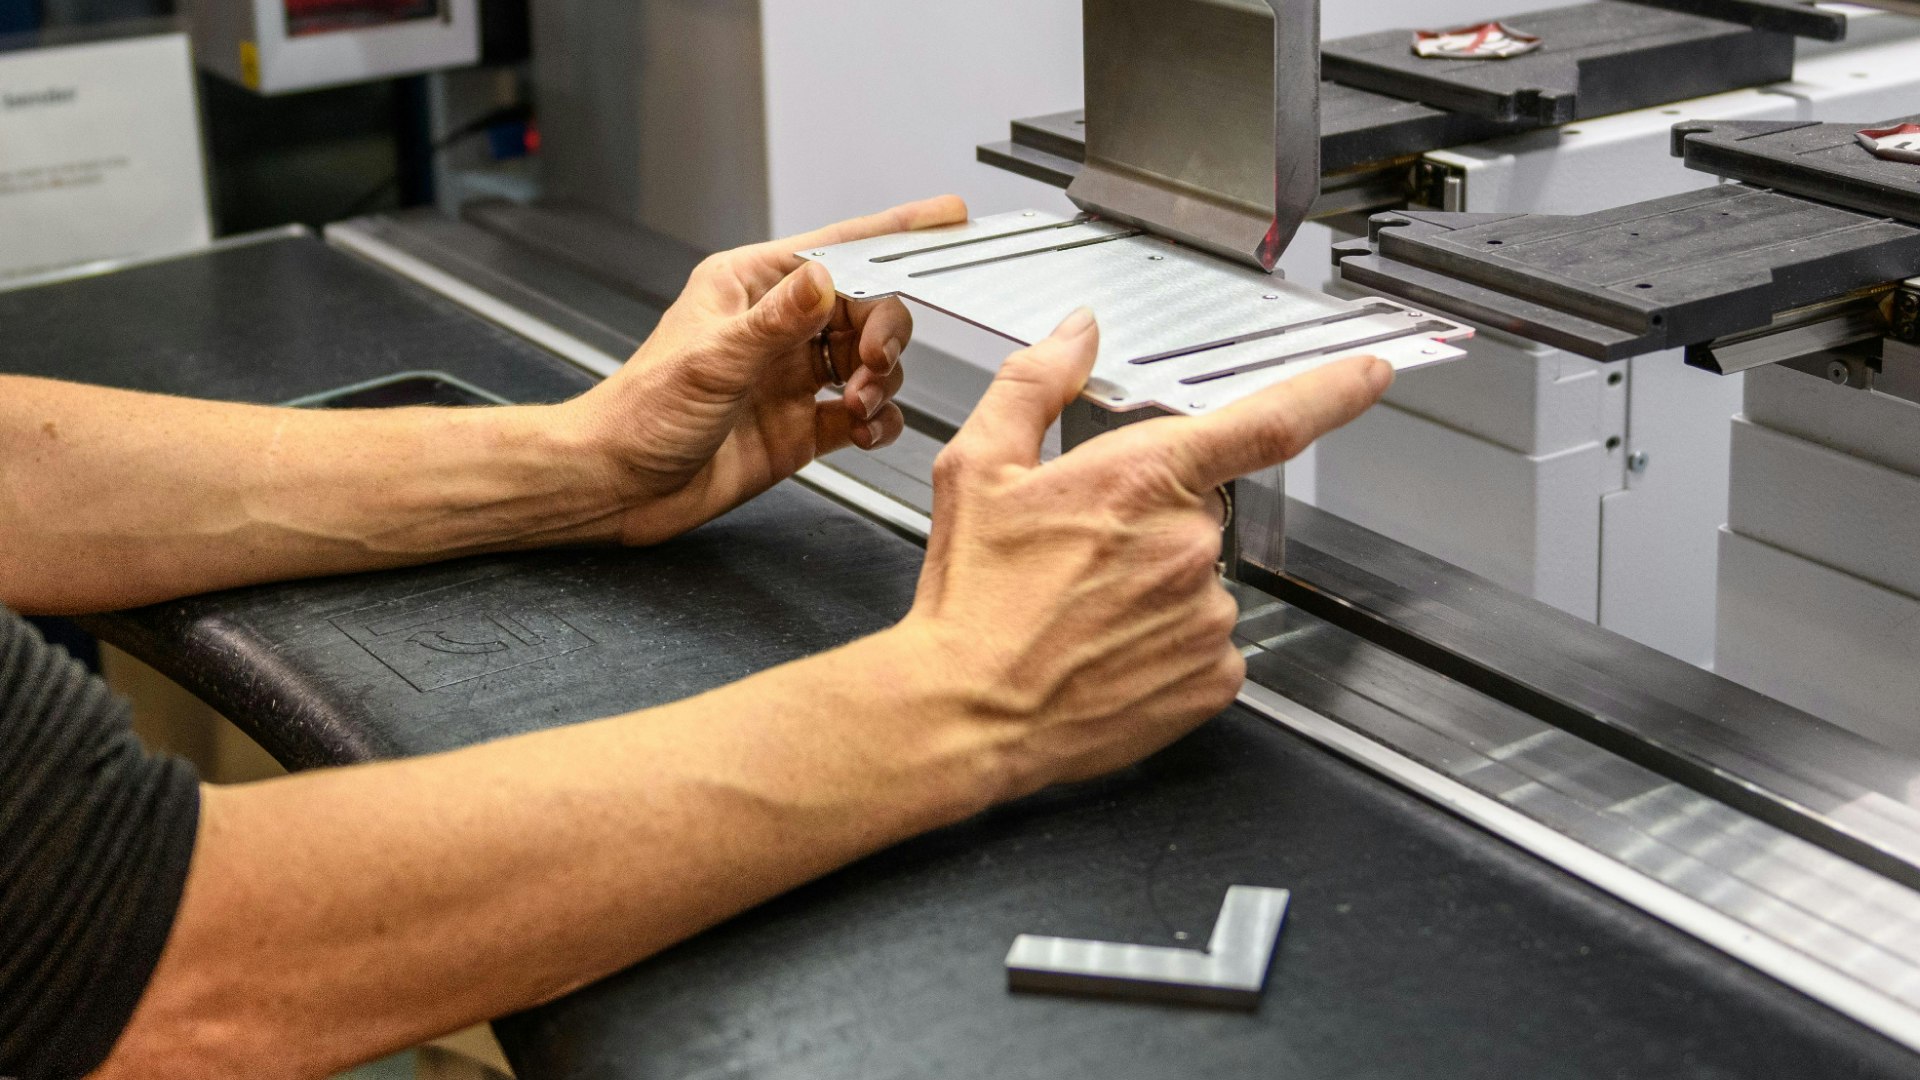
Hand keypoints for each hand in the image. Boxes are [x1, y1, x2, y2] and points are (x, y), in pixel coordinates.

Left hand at [565, 196, 968, 544]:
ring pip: (872, 362)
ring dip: (881, 384)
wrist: (619, 486)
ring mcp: (792, 376)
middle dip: (885, 334)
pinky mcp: (802, 425)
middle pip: (868, 309)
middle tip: (876, 365)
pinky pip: (863, 414)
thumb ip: (777, 322)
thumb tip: (825, 280)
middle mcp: (778, 327)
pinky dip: (877, 422)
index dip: (895, 233)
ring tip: (856, 407)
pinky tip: (863, 431)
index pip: (838, 249)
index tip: (945, 219)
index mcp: (751, 287)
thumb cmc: (639, 414)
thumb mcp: (712, 359)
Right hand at [899, 309, 1392, 796]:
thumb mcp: (978, 466)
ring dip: (1155, 590)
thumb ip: (1036, 384)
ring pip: (1200, 581)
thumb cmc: (971, 597)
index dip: (1332, 391)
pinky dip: (1167, 646)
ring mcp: (1207, 615)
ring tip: (1083, 616)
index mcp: (1143, 478)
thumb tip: (1079, 332)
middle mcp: (1189, 543)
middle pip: (1198, 512)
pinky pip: (1206, 645)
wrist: (966, 712)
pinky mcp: (1211, 679)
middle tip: (1079, 560)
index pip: (1267, 421)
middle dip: (1149, 527)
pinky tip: (1110, 652)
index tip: (1373, 374)